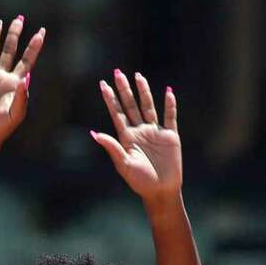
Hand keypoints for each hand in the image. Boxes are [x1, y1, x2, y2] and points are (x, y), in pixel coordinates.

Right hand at [0, 16, 44, 146]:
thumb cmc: (0, 129)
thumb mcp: (15, 115)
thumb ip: (22, 98)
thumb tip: (26, 77)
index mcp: (14, 84)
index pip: (27, 60)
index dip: (34, 46)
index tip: (41, 31)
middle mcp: (1, 77)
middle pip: (9, 50)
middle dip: (14, 34)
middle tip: (19, 18)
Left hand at [92, 70, 181, 202]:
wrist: (161, 191)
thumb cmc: (141, 182)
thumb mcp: (124, 165)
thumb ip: (112, 148)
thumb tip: (95, 134)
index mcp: (127, 138)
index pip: (117, 114)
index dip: (110, 99)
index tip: (103, 84)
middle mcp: (140, 132)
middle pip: (131, 106)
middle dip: (124, 89)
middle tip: (117, 72)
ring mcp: (155, 133)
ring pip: (148, 107)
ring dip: (143, 92)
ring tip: (138, 76)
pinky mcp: (170, 137)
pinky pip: (170, 117)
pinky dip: (170, 105)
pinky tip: (168, 92)